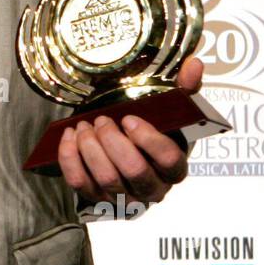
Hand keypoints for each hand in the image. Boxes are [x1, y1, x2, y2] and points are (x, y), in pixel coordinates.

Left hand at [57, 54, 201, 209]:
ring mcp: (124, 198)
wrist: (126, 156)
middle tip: (102, 120)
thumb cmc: (151, 134)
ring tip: (85, 126)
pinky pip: (80, 184)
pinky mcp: (97, 200)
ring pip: (106, 179)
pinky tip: (69, 137)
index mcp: (175, 168)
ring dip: (91, 149)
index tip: (129, 119)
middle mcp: (153, 189)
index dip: (148, 139)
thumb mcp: (170, 113)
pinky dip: (70, 159)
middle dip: (113, 142)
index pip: (169, 160)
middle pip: (134, 171)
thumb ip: (184, 90)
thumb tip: (193, 64)